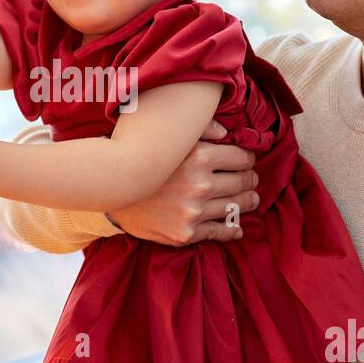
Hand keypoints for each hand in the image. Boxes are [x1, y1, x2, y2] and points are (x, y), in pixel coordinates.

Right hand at [106, 120, 257, 244]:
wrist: (112, 190)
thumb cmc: (144, 158)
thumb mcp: (170, 136)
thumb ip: (200, 129)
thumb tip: (227, 133)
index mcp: (199, 157)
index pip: (241, 159)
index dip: (248, 159)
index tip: (247, 161)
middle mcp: (199, 185)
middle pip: (242, 183)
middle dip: (250, 180)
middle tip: (251, 180)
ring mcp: (193, 212)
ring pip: (235, 207)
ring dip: (247, 202)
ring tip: (250, 199)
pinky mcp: (186, 233)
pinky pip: (220, 232)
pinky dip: (233, 230)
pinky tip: (237, 227)